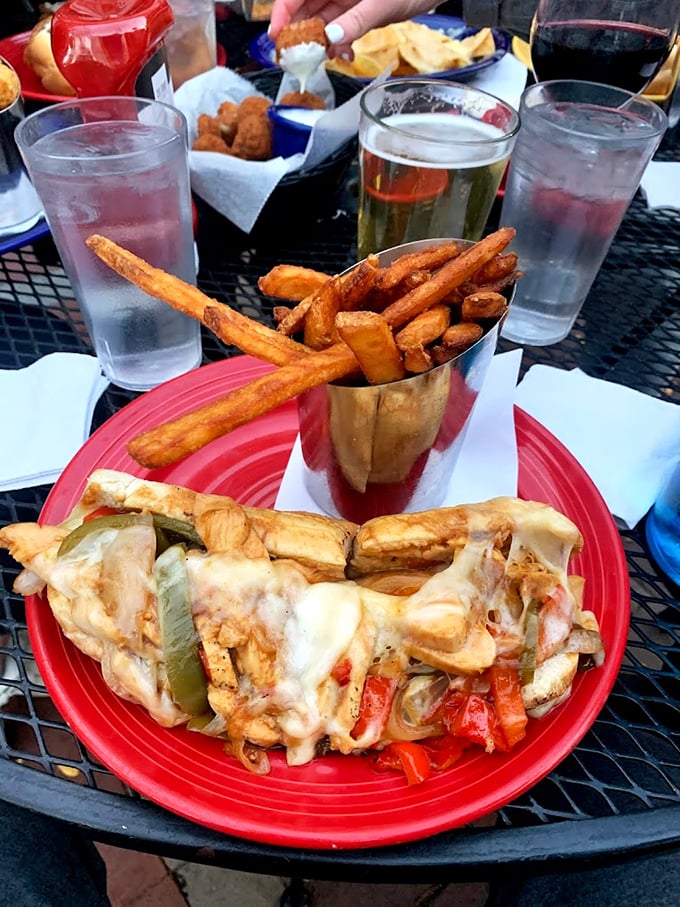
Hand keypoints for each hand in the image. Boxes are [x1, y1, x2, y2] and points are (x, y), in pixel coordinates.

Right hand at [269, 0, 434, 57]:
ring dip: (319, 42)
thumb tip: (330, 38)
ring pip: (321, 21)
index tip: (276, 35)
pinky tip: (342, 54)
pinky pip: (339, 29)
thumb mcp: (381, 4)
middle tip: (296, 57)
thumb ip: (355, 21)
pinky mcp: (357, 11)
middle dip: (299, 33)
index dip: (282, 12)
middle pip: (304, 9)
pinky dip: (337, 43)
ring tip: (321, 59)